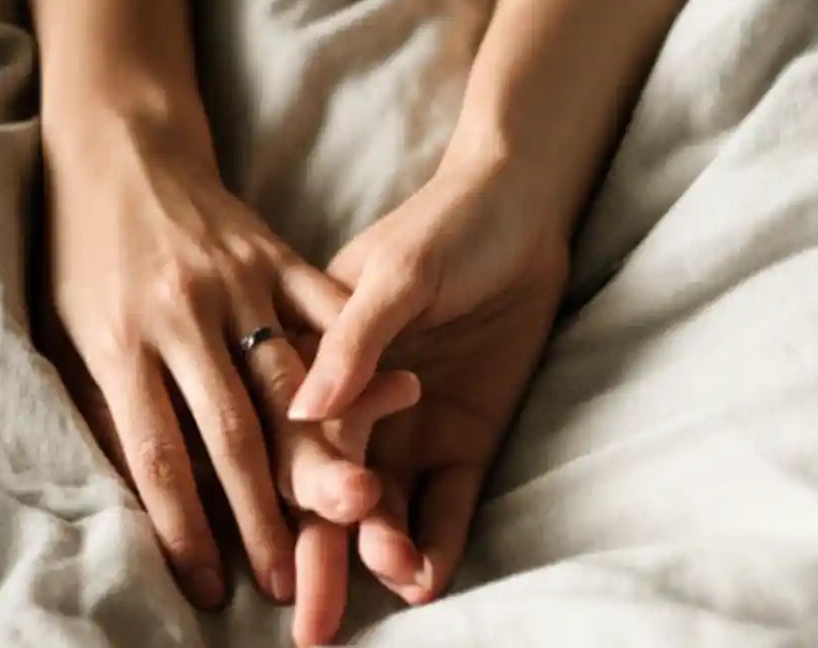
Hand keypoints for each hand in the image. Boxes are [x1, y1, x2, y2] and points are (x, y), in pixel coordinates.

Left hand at [36, 108, 396, 608]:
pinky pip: (325, 310)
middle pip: (230, 431)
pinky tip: (389, 405)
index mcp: (119, 339)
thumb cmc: (84, 247)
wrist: (120, 145)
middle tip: (287, 580)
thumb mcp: (66, 326)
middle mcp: (180, 313)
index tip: (210, 587)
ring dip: (315, 458)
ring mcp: (236, 279)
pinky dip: (358, 357)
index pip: (157, 454)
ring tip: (340, 516)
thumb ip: (104, 401)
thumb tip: (137, 490)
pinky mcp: (275, 252)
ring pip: (287, 382)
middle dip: (262, 515)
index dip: (185, 529)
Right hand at [288, 165, 569, 643]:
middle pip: (335, 496)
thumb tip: (302, 411)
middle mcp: (363, 409)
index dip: (297, 498)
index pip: (301, 446)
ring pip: (390, 509)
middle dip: (327, 558)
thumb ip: (351, 341)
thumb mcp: (396, 275)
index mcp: (324, 367)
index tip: (295, 550)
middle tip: (316, 625)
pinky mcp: (467, 438)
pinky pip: (449, 501)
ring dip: (388, 551)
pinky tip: (431, 576)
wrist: (522, 211)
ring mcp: (414, 428)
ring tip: (401, 582)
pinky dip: (441, 537)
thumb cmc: (446, 228)